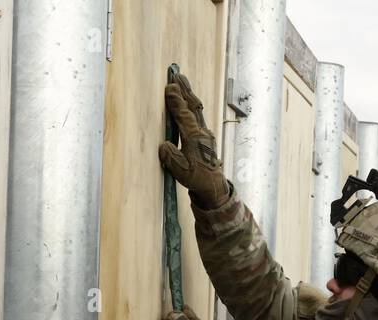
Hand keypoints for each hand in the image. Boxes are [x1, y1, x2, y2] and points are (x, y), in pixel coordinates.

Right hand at [158, 73, 229, 207]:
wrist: (213, 185)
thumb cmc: (196, 178)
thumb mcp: (180, 171)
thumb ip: (171, 157)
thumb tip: (164, 145)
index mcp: (194, 139)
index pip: (184, 116)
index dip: (176, 101)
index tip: (169, 87)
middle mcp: (202, 132)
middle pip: (192, 106)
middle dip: (184, 90)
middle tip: (177, 75)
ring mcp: (205, 133)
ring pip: (196, 109)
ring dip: (188, 94)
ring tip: (182, 82)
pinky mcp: (206, 136)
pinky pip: (197, 116)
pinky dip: (192, 105)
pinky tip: (189, 101)